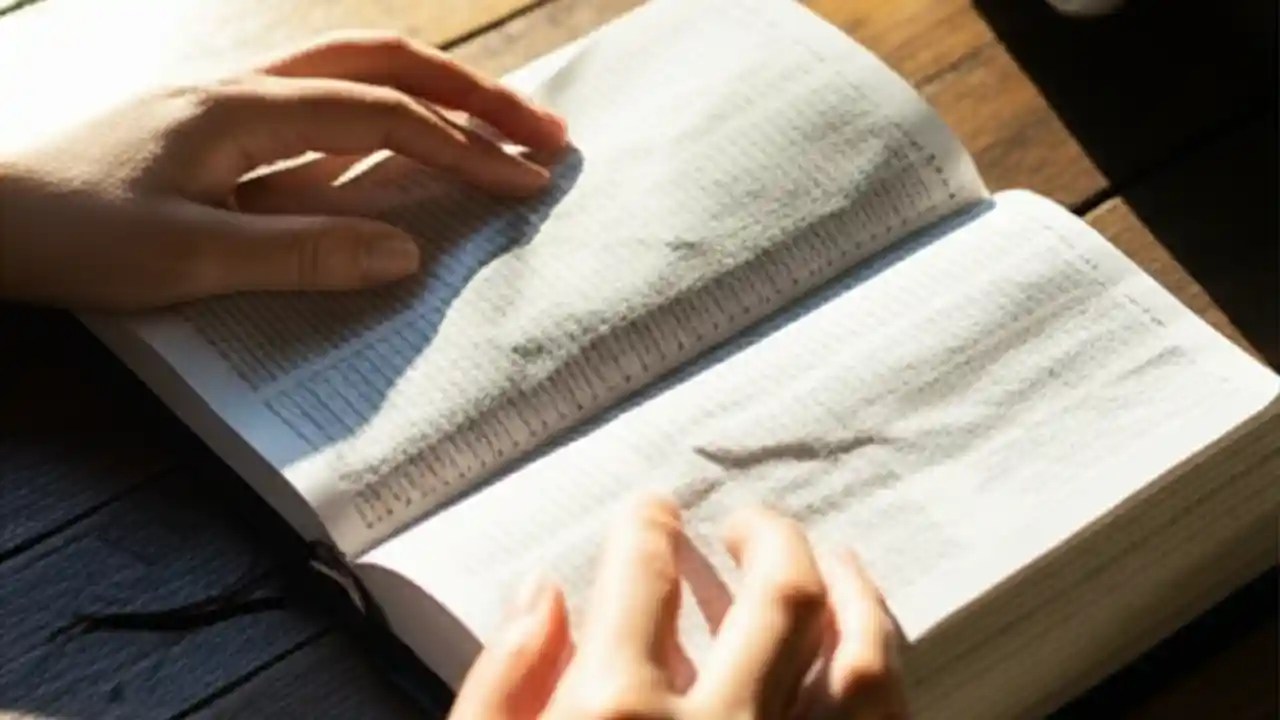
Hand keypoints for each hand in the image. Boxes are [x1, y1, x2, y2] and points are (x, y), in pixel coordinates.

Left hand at [0, 34, 566, 310]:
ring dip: (436, 93)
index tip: (528, 182)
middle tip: (544, 129)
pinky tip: (402, 144)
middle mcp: (248, 87)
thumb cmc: (70, 232)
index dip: (465, 149)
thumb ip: (302, 252)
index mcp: (247, 110)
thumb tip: (407, 251)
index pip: (386, 118)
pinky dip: (385, 115)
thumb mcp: (187, 258)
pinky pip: (323, 106)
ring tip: (497, 123)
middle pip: (387, 65)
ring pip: (358, 73)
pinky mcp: (219, 126)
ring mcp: (233, 100)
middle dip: (475, 95)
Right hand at [449, 497, 908, 718]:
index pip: (643, 571)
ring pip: (862, 657)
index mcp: (615, 711)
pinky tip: (865, 642)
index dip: (647, 524)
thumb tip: (544, 592)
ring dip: (853, 590)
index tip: (651, 511)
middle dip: (767, 532)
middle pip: (778, 590)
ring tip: (832, 558)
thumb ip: (502, 681)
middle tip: (746, 521)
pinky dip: (885, 665)